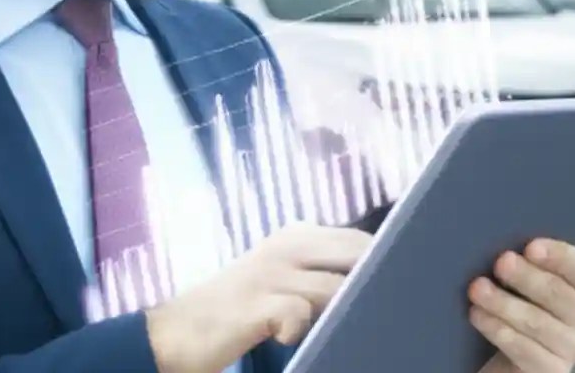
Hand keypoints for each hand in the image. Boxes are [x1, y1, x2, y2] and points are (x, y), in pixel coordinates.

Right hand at [146, 222, 372, 372]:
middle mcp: (284, 247)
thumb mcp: (276, 275)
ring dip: (343, 310)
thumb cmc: (235, 308)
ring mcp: (269, 275)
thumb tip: (372, 275)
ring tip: (338, 327)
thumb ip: (314, 268)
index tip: (397, 282)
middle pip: (354, 254)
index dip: (383, 259)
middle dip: (373, 279)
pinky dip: (298, 329)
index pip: (356, 239)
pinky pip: (298, 313)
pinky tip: (282, 337)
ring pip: (333, 286)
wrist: (177, 331)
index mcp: (292, 236)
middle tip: (380, 307)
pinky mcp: (256, 305)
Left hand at [470, 239, 574, 372]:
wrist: (503, 355)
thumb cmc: (512, 303)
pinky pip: (528, 352)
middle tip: (500, 263)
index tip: (530, 247)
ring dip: (506, 304)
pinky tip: (479, 317)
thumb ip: (519, 260)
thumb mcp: (517, 279)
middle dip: (527, 277)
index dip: (557, 255)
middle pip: (559, 294)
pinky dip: (501, 332)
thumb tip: (500, 243)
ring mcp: (572, 347)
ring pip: (540, 323)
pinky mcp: (554, 371)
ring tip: (477, 290)